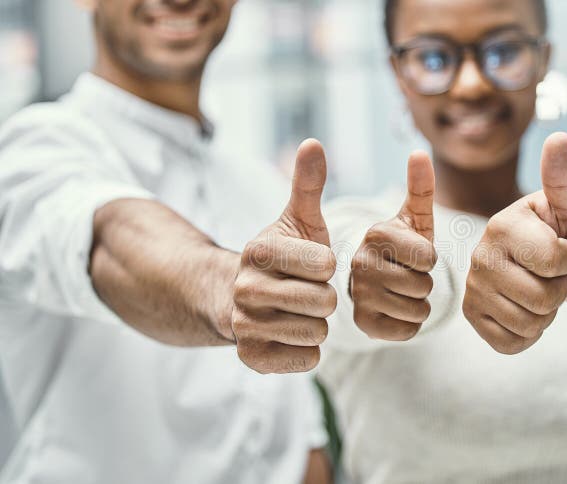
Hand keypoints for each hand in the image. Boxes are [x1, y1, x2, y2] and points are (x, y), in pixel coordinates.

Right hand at [227, 139, 336, 372]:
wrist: (236, 300)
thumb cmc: (282, 259)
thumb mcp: (296, 220)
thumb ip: (308, 185)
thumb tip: (314, 142)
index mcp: (258, 250)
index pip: (325, 265)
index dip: (327, 266)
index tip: (311, 264)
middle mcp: (244, 289)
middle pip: (323, 302)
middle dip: (324, 297)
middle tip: (307, 291)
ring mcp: (244, 327)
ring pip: (317, 333)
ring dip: (317, 324)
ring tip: (298, 312)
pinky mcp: (251, 358)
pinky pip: (307, 360)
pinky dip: (307, 349)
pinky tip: (290, 334)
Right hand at [350, 151, 436, 340]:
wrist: (375, 282)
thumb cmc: (402, 248)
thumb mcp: (413, 219)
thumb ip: (420, 187)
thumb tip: (419, 152)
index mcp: (375, 233)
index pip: (428, 257)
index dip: (428, 259)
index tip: (412, 255)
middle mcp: (360, 263)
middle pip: (423, 285)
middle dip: (424, 283)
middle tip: (406, 275)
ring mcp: (358, 296)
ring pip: (418, 310)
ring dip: (418, 304)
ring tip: (400, 292)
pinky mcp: (361, 324)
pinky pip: (407, 331)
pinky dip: (409, 325)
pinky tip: (394, 311)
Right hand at [462, 133, 566, 353]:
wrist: (556, 260)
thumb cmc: (566, 229)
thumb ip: (565, 176)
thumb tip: (559, 136)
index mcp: (501, 226)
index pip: (556, 262)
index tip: (560, 246)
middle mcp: (478, 257)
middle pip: (544, 299)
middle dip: (560, 290)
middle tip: (550, 272)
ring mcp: (473, 290)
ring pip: (531, 325)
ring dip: (547, 312)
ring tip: (538, 286)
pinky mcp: (474, 317)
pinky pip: (512, 343)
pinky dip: (529, 333)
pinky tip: (525, 308)